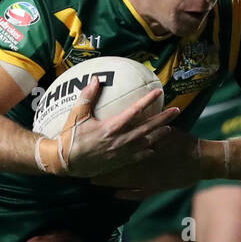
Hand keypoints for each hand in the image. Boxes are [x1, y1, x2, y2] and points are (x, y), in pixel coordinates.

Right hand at [51, 84, 178, 177]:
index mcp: (110, 128)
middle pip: (146, 128)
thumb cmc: (70, 138)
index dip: (148, 100)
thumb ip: (87, 97)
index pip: (134, 111)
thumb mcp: (77, 115)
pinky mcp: (117, 162)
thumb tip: (96, 79)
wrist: (65, 162)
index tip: (159, 91)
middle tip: (176, 111)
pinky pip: (137, 157)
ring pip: (145, 143)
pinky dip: (147, 152)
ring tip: (170, 128)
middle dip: (163, 119)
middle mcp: (119, 141)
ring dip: (158, 135)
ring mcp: (120, 153)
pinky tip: (153, 148)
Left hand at [91, 128, 201, 195]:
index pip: (120, 147)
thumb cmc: (185, 143)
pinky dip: (127, 194)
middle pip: (117, 165)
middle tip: (84, 168)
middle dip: (101, 166)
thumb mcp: (167, 132)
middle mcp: (143, 163)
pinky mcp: (155, 188)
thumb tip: (140, 116)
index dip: (105, 148)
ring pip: (123, 180)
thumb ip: (151, 127)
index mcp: (145, 146)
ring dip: (109, 181)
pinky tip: (116, 195)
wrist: (202, 160)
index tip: (89, 147)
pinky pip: (138, 193)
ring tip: (93, 182)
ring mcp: (149, 178)